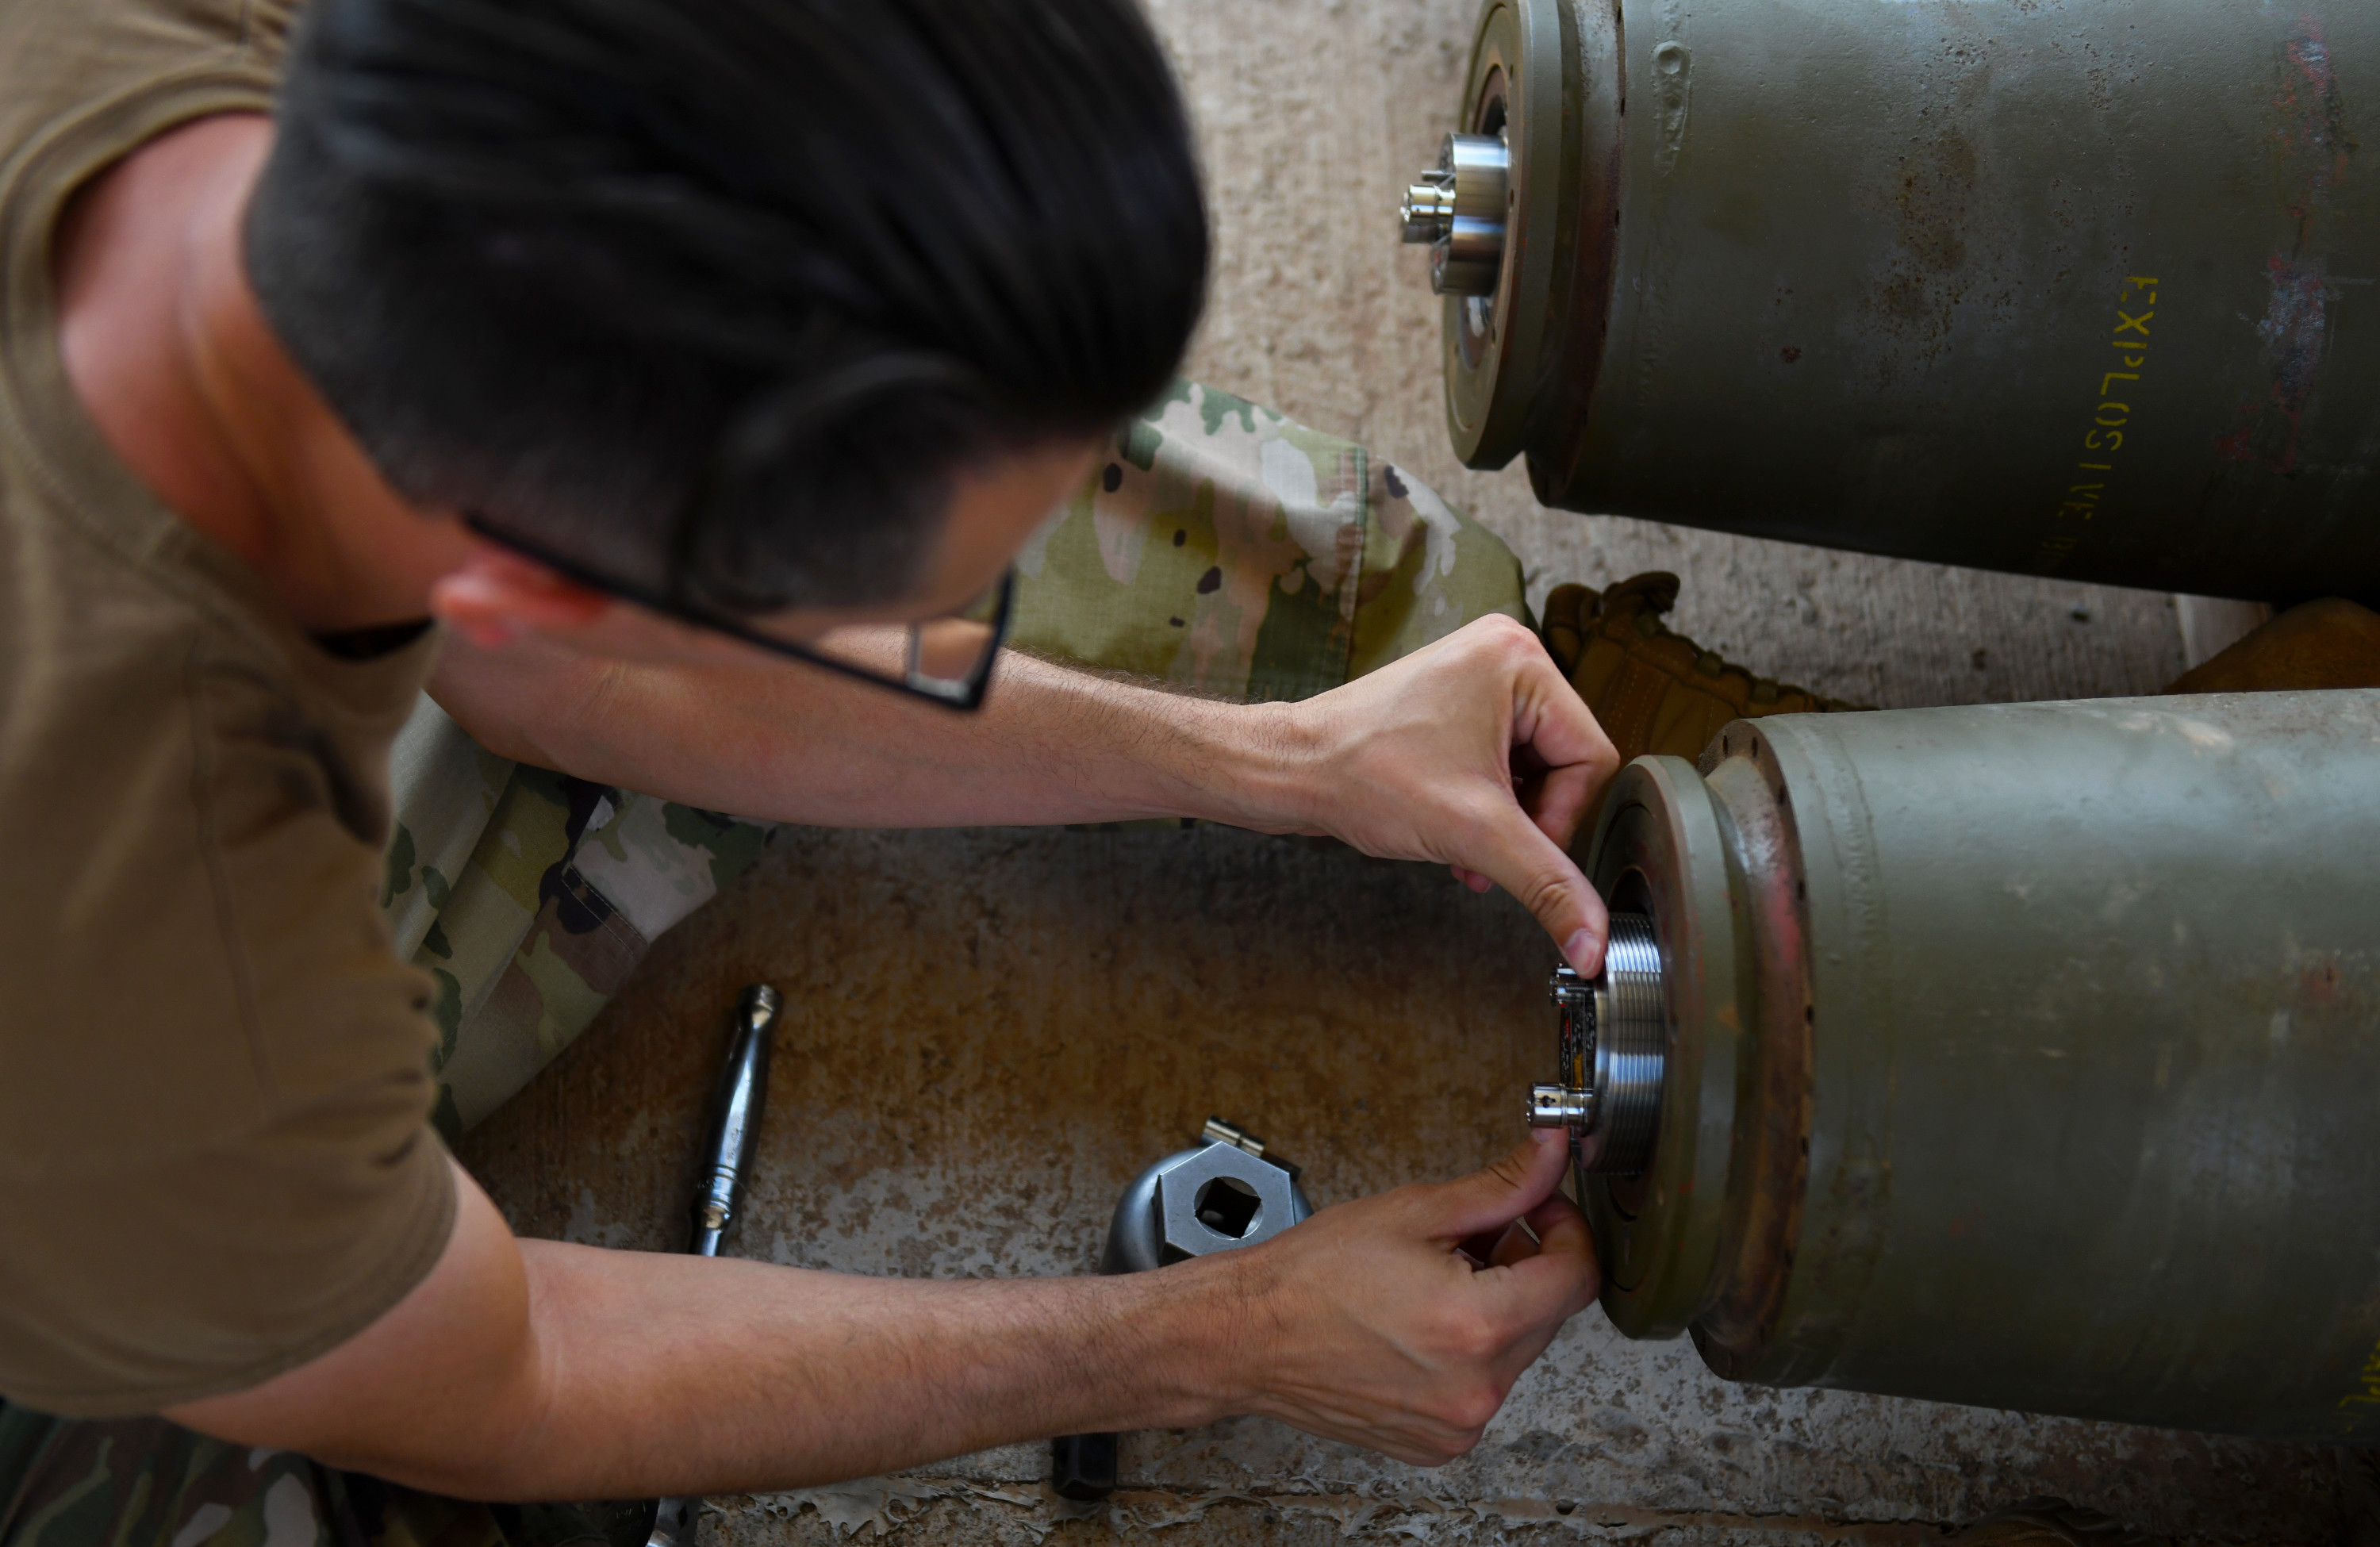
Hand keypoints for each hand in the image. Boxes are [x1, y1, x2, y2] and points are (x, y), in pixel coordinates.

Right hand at [1206, 1130, 1596, 1464]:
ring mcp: (1458, 1425)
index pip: (1577, 1276)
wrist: (1249, 1336)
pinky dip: (1465, 1354)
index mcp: (1478, 1326)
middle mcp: (1478, 1388)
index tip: (1540, 1209)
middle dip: (1521, 1266)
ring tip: (1430, 1284)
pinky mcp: (1438, 1444)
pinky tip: (1417, 1327)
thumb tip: (1551, 1157)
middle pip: (1547, 1313)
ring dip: (1493, 1310)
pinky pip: (1481, 1387)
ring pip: (1515, 1351)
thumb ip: (1501, 1186)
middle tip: (1466, 1240)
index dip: (1567, 1230)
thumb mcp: (1414, 1211)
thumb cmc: (1313, 1276)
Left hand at [1271, 615, 1619, 973]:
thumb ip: (1547, 885)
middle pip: (1564, 766)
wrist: (1290, 772)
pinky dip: (1484, 807)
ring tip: (1463, 847)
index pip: (1592, 758)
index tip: (1519, 845)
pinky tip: (1454, 832)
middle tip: (1486, 849)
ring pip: (1531, 772)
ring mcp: (1477, 678)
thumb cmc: (1363, 776)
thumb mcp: (1475, 834)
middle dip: (1527, 822)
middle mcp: (1504, 655)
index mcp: (1521, 661)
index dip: (1562, 817)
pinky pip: (1499, 763)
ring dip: (1504, 822)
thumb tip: (1596, 943)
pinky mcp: (1454, 703)